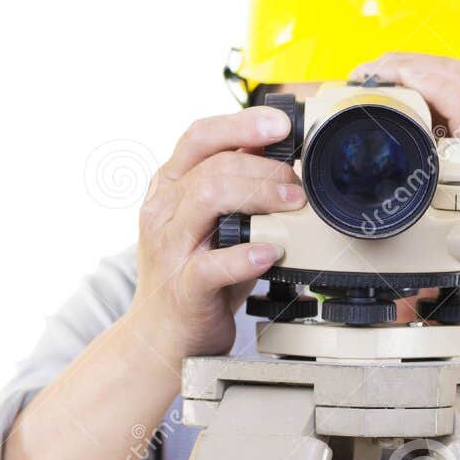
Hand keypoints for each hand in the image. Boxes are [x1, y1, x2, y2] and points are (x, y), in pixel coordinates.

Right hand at [126, 106, 304, 358]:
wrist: (162, 335)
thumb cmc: (196, 274)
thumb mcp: (212, 222)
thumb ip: (236, 186)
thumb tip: (278, 151)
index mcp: (170, 186)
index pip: (200, 137)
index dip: (241, 124)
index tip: (281, 126)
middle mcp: (163, 210)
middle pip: (214, 166)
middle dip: (265, 169)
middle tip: (298, 186)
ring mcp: (170, 248)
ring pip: (208, 199)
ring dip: (259, 196)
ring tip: (292, 207)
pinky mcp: (183, 287)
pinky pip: (212, 264)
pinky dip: (246, 255)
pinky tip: (271, 253)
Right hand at [348, 53, 459, 305]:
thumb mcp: (442, 220)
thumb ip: (416, 182)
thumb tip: (384, 153)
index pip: (448, 81)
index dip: (404, 69)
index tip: (370, 73)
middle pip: (451, 72)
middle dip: (404, 65)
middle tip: (366, 74)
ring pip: (459, 82)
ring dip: (417, 76)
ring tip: (381, 82)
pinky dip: (432, 93)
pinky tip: (408, 103)